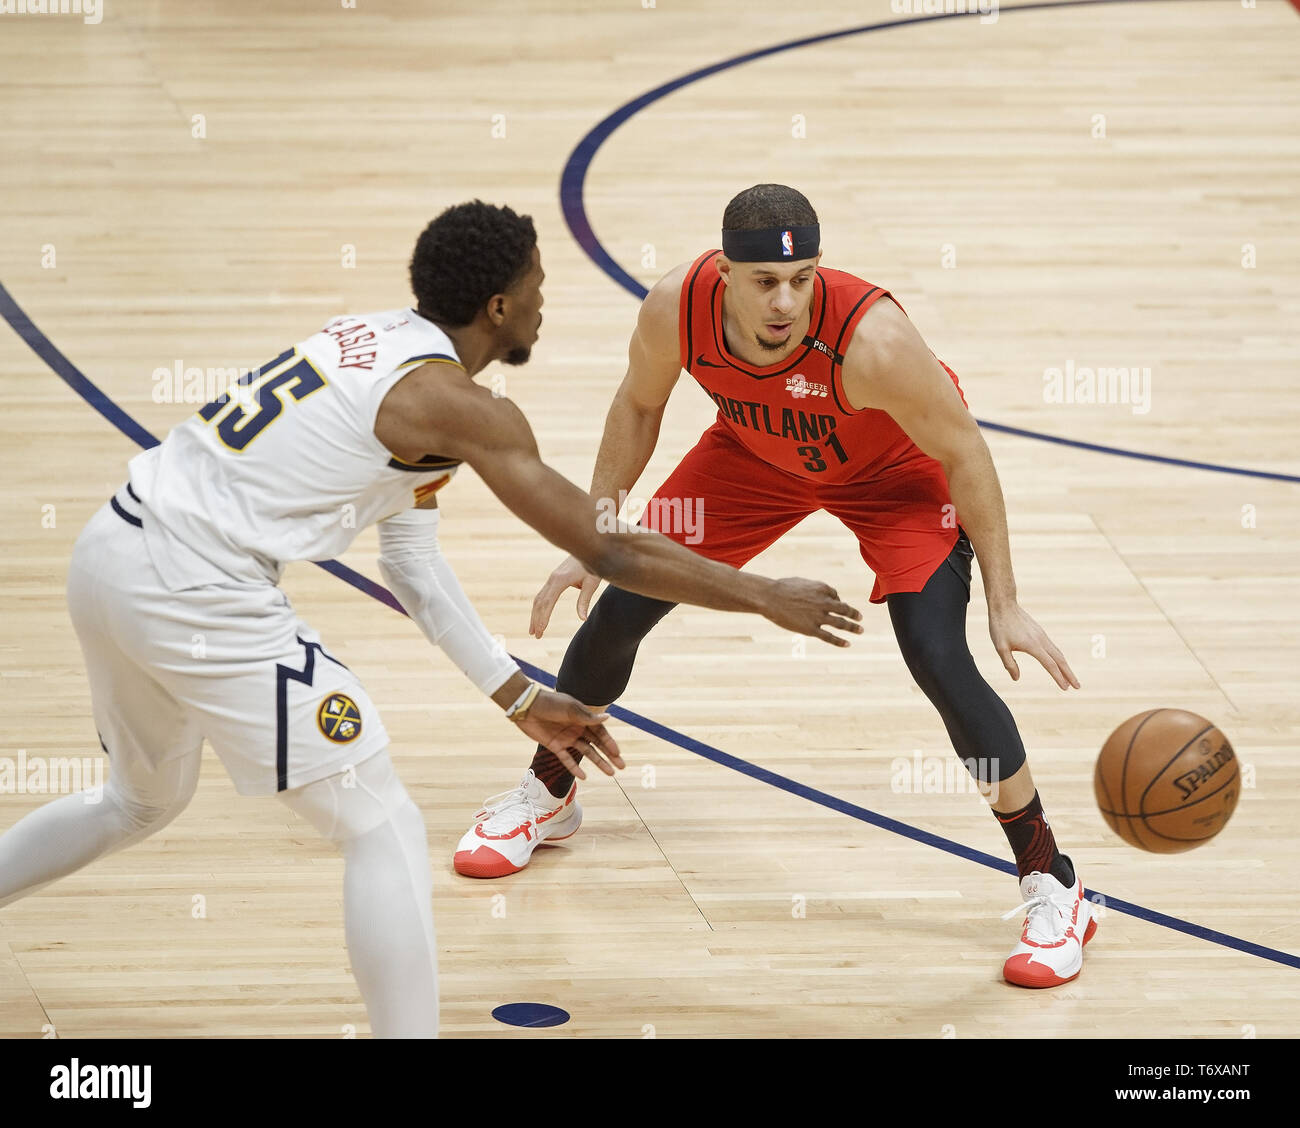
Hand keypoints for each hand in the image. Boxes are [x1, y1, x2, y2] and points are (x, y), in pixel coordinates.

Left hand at [510, 688, 624, 779]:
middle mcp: (577, 729)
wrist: (527, 707)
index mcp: (583, 718)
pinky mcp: (555, 746)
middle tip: (622, 766)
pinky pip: (567, 760)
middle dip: (609, 755)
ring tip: (610, 773)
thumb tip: (608, 717)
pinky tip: (584, 777)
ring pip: (586, 753)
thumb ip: (588, 717)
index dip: (609, 743)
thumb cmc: (550, 703)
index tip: (617, 753)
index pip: (600, 732)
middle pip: (597, 744)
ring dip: (598, 762)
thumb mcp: (570, 709)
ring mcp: (567, 738)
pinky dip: (575, 768)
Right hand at [530, 555, 601, 637]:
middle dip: (536, 619)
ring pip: (538, 599)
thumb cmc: (592, 565)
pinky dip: (538, 608)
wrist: (588, 548)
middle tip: (536, 636)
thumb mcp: (592, 582)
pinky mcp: (553, 579)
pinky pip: (542, 595)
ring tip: (533, 631)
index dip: (543, 617)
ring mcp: (551, 578)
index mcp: (560, 580)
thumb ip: (585, 600)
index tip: (541, 630)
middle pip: (540, 602)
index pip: (548, 602)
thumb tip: (583, 618)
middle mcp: (552, 579)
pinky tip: (537, 617)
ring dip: (535, 615)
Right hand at [765, 578, 863, 646]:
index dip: (837, 600)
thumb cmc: (781, 588)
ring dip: (853, 627)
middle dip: (854, 614)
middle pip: (844, 609)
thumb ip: (813, 588)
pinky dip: (840, 641)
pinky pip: (829, 637)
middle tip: (860, 618)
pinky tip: (848, 644)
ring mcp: (818, 617)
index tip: (836, 604)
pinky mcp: (811, 629)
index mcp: (822, 588)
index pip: (836, 595)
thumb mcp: (801, 582)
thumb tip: (818, 594)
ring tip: (860, 630)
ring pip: (841, 623)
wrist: (770, 597)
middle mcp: (824, 602)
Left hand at [988, 602, 1079, 689]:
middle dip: (1069, 674)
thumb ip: (1009, 664)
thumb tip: (1016, 678)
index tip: (1066, 688)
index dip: (1058, 678)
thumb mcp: (1000, 647)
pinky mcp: (1040, 632)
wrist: (1004, 605)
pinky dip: (1058, 657)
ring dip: (1065, 666)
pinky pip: (1053, 647)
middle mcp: (1041, 640)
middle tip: (1077, 687)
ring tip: (1070, 677)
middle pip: (1060, 659)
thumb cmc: (1000, 626)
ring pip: (1058, 652)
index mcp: (1033, 645)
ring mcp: (1042, 635)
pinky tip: (1058, 662)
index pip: (1050, 665)